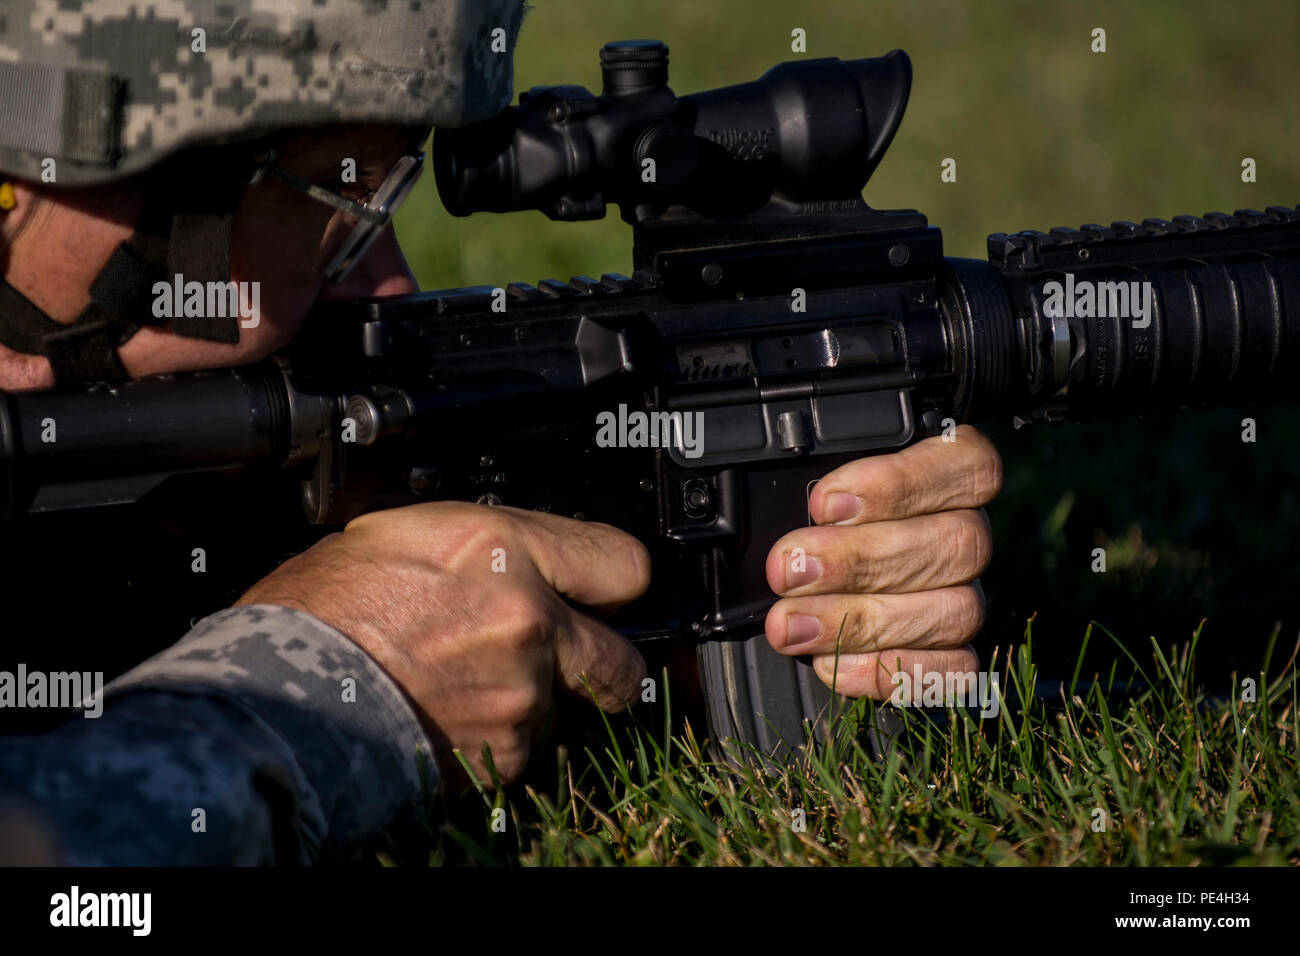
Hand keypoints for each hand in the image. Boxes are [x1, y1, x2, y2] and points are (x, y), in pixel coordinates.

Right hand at [236, 502, 649, 783]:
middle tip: (570, 656)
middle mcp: (528, 619)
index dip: (614, 581)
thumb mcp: (403, 532)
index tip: (604, 592)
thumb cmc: (321, 611)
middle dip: (602, 659)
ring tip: (461, 684)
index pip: (623, 562)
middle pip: (623, 656)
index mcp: (505, 548)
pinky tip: (447, 715)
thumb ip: (486, 543)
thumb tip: (521, 552)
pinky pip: (522, 748)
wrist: (279, 696)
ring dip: (530, 700)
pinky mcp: (502, 754)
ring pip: (564, 707)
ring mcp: (521, 693)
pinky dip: (494, 739)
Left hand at [764, 425, 1002, 696]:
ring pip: (957, 610)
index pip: (968, 465)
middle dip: (861, 560)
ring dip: (862, 622)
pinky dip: (889, 672)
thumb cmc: (806, 522)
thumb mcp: (803, 489)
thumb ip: (804, 487)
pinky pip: (952, 670)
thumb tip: (791, 531)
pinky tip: (833, 665)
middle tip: (791, 570)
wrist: (797, 578)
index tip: (825, 502)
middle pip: (956, 544)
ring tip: (790, 625)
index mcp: (948, 475)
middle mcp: (969, 534)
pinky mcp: (956, 654)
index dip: (901, 484)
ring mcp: (969, 596)